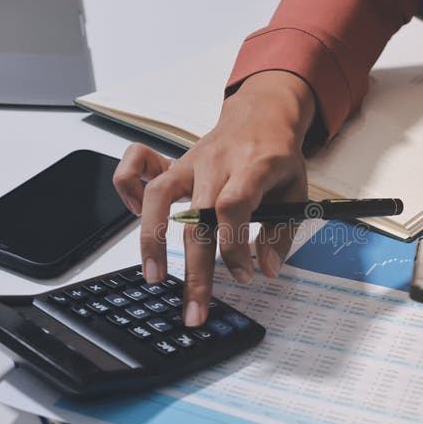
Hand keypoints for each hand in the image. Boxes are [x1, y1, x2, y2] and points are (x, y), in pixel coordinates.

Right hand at [113, 71, 315, 326]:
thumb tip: (266, 269)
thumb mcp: (296, 191)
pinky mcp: (172, 161)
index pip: (233, 206)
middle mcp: (216, 163)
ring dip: (151, 238)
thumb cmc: (277, 155)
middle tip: (194, 310)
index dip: (234, 246)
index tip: (242, 276)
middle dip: (195, 269)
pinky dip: (126, 187)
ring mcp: (189, 161)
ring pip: (158, 195)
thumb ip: (281, 232)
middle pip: (197, 216)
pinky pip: (136, 165)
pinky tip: (133, 216)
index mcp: (253, 165)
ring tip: (154, 277)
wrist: (262, 113)